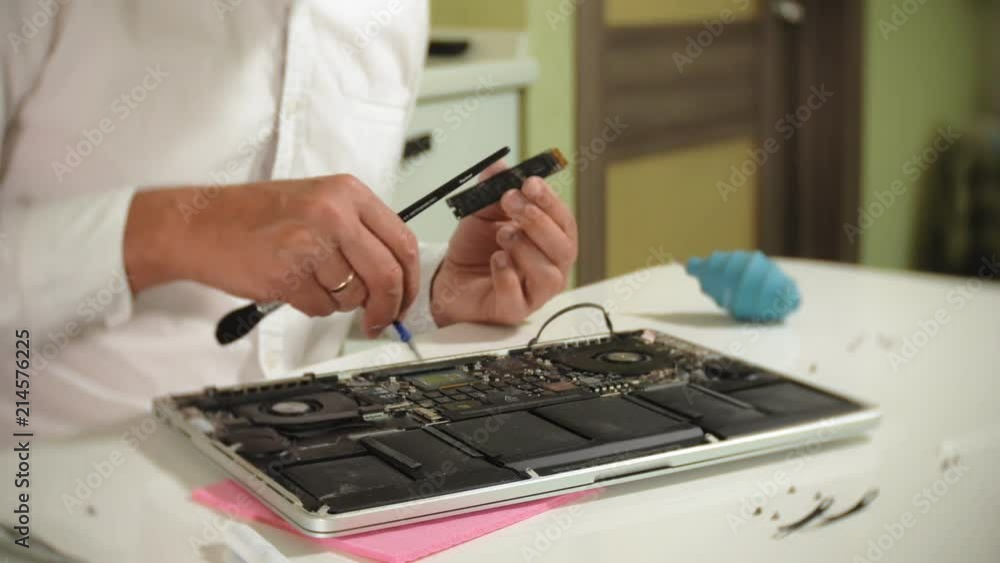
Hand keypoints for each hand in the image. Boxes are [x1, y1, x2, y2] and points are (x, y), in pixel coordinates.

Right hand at [124, 175, 417, 336]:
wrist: (198, 224)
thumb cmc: (256, 216)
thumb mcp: (318, 202)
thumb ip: (360, 231)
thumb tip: (397, 273)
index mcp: (347, 192)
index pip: (403, 242)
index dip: (410, 280)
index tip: (406, 299)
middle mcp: (333, 212)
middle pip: (387, 274)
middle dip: (389, 306)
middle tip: (381, 319)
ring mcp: (310, 242)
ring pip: (354, 295)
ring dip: (339, 302)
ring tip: (310, 280)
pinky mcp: (288, 273)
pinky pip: (322, 308)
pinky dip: (312, 305)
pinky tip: (291, 284)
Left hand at [431, 164, 577, 325]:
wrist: (449, 279)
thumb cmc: (475, 249)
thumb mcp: (481, 213)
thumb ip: (492, 192)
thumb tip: (498, 168)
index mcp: (549, 240)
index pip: (563, 220)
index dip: (550, 201)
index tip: (530, 184)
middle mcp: (549, 266)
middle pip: (564, 248)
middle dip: (539, 222)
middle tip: (512, 203)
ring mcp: (534, 292)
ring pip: (549, 275)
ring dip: (526, 249)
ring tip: (502, 235)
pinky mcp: (512, 310)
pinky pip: (519, 298)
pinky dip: (507, 275)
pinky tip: (496, 260)